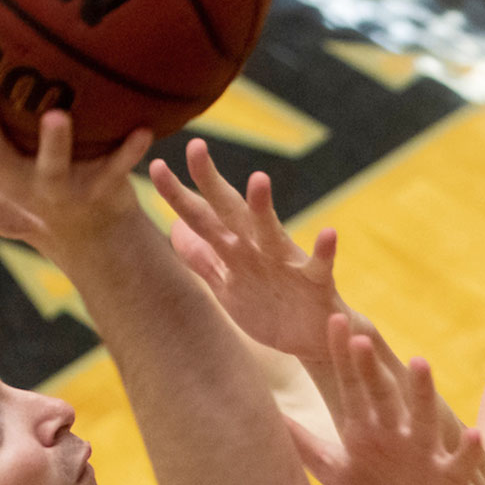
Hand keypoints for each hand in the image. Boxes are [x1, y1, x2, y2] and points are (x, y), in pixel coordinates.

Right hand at [0, 63, 151, 262]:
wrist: (87, 238)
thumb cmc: (22, 184)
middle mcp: (13, 184)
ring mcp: (55, 194)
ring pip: (50, 170)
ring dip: (52, 144)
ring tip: (54, 117)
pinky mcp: (97, 198)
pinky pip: (114, 174)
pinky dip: (128, 155)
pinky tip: (145, 132)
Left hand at [148, 139, 376, 365]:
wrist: (312, 337)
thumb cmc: (269, 308)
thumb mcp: (228, 285)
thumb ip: (202, 257)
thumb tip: (174, 227)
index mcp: (236, 250)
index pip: (201, 217)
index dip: (178, 196)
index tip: (156, 165)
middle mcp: (258, 248)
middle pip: (230, 213)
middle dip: (211, 182)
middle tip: (194, 147)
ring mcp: (287, 263)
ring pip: (273, 233)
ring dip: (264, 209)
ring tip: (258, 180)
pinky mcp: (316, 282)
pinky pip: (321, 264)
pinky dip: (325, 249)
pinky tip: (328, 233)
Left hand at [287, 315, 484, 484]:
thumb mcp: (336, 472)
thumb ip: (304, 446)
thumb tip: (266, 419)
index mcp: (366, 430)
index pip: (352, 386)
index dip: (342, 357)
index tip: (332, 323)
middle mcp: (396, 433)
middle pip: (381, 396)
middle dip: (370, 369)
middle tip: (359, 337)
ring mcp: (425, 452)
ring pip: (423, 419)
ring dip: (422, 393)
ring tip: (420, 363)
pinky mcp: (450, 476)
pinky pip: (461, 462)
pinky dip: (468, 451)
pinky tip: (473, 435)